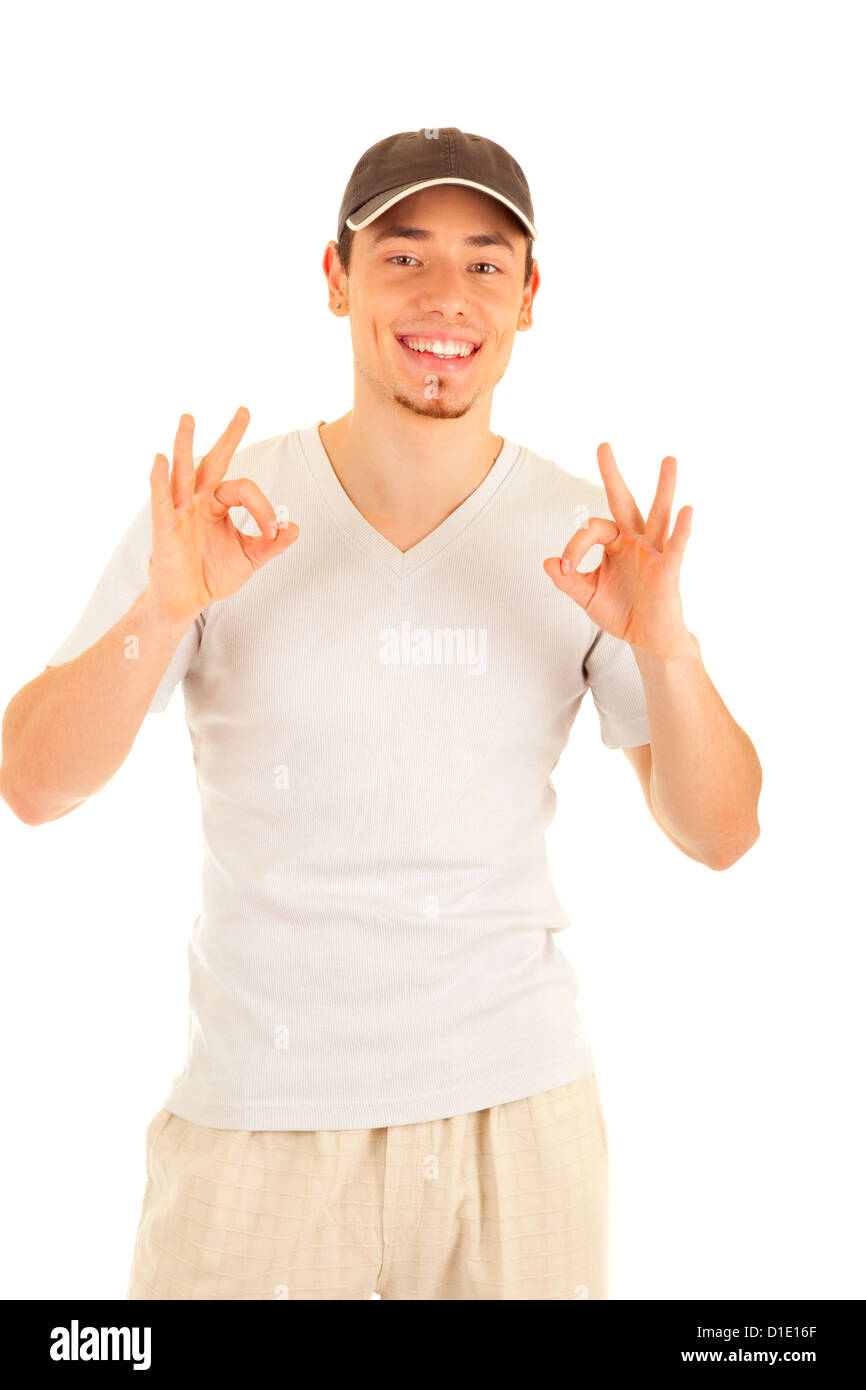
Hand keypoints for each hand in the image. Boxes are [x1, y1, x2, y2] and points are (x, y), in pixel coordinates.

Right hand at [148, 408, 298, 623]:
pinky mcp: (165, 528)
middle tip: (244, 410)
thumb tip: (294, 528)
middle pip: (214, 462)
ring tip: (189, 418)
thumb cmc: (211, 575)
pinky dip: (159, 480)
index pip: (245, 491)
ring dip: (185, 445)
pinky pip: (162, 501)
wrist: (187, 602)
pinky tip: (160, 460)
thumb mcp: (249, 559)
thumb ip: (271, 544)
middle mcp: (199, 501)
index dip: (263, 508)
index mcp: (218, 505)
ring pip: (183, 472)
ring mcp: (180, 512)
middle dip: (229, 437)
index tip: (273, 532)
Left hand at [543, 444, 692, 658]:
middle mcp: (635, 541)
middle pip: (624, 501)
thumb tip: (547, 563)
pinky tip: (687, 510)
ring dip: (664, 488)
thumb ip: (567, 581)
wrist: (647, 640)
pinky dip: (681, 529)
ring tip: (669, 460)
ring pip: (658, 514)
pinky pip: (675, 547)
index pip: (590, 530)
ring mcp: (653, 552)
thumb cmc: (621, 612)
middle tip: (602, 446)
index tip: (566, 570)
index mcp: (615, 544)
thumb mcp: (587, 597)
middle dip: (611, 475)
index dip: (574, 548)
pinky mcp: (668, 570)